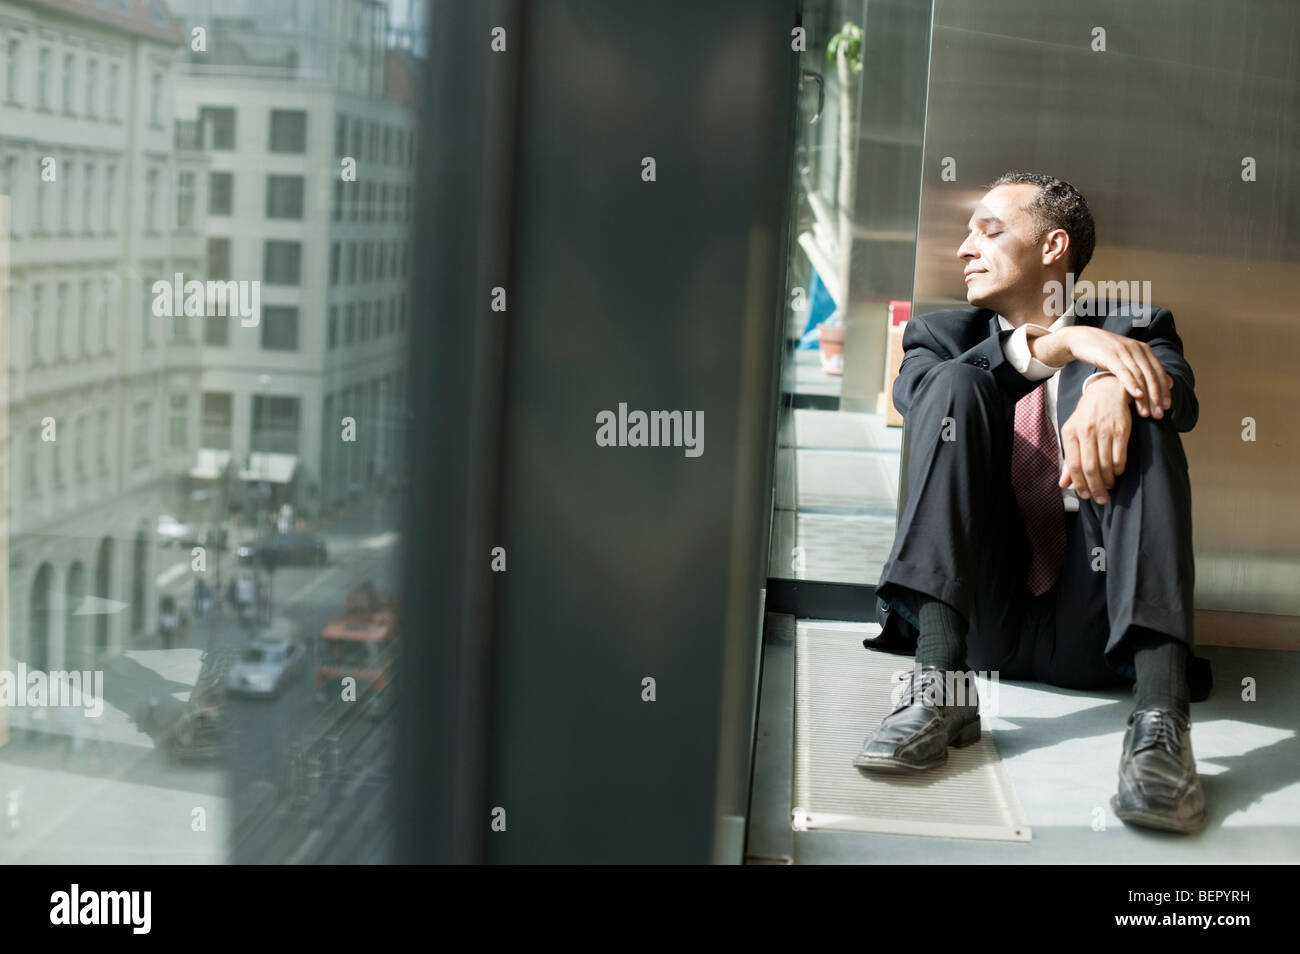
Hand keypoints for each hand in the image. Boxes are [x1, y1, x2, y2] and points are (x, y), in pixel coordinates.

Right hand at [1032, 326, 1172, 418]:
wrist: (1081, 338)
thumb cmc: (1104, 352)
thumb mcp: (1126, 359)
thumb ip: (1143, 369)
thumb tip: (1168, 382)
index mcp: (1143, 350)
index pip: (1159, 372)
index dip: (1165, 390)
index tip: (1167, 407)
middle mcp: (1137, 349)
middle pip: (1151, 376)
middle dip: (1157, 397)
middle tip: (1159, 414)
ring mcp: (1124, 351)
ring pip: (1139, 376)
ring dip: (1145, 396)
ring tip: (1146, 412)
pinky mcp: (1110, 355)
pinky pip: (1124, 372)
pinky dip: (1132, 384)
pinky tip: (1136, 396)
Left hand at [1059, 374, 1131, 503]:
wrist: (1106, 393)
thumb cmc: (1086, 418)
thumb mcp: (1072, 434)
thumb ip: (1069, 460)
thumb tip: (1063, 484)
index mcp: (1070, 433)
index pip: (1073, 466)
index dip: (1079, 484)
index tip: (1085, 496)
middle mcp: (1086, 431)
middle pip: (1090, 468)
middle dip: (1095, 487)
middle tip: (1100, 499)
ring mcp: (1104, 430)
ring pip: (1106, 464)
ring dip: (1108, 480)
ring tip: (1108, 486)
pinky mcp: (1121, 429)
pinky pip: (1120, 456)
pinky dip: (1118, 469)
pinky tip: (1117, 473)